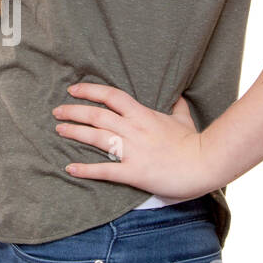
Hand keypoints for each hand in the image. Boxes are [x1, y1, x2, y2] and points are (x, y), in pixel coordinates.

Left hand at [52, 82, 214, 199]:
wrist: (204, 163)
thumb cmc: (194, 142)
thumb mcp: (184, 119)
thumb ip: (177, 106)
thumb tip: (178, 96)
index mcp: (143, 115)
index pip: (111, 96)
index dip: (90, 91)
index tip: (74, 90)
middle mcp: (134, 130)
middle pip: (97, 116)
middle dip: (74, 112)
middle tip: (57, 111)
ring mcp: (132, 151)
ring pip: (96, 138)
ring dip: (75, 133)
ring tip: (59, 130)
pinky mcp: (134, 172)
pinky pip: (105, 170)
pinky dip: (85, 169)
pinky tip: (70, 168)